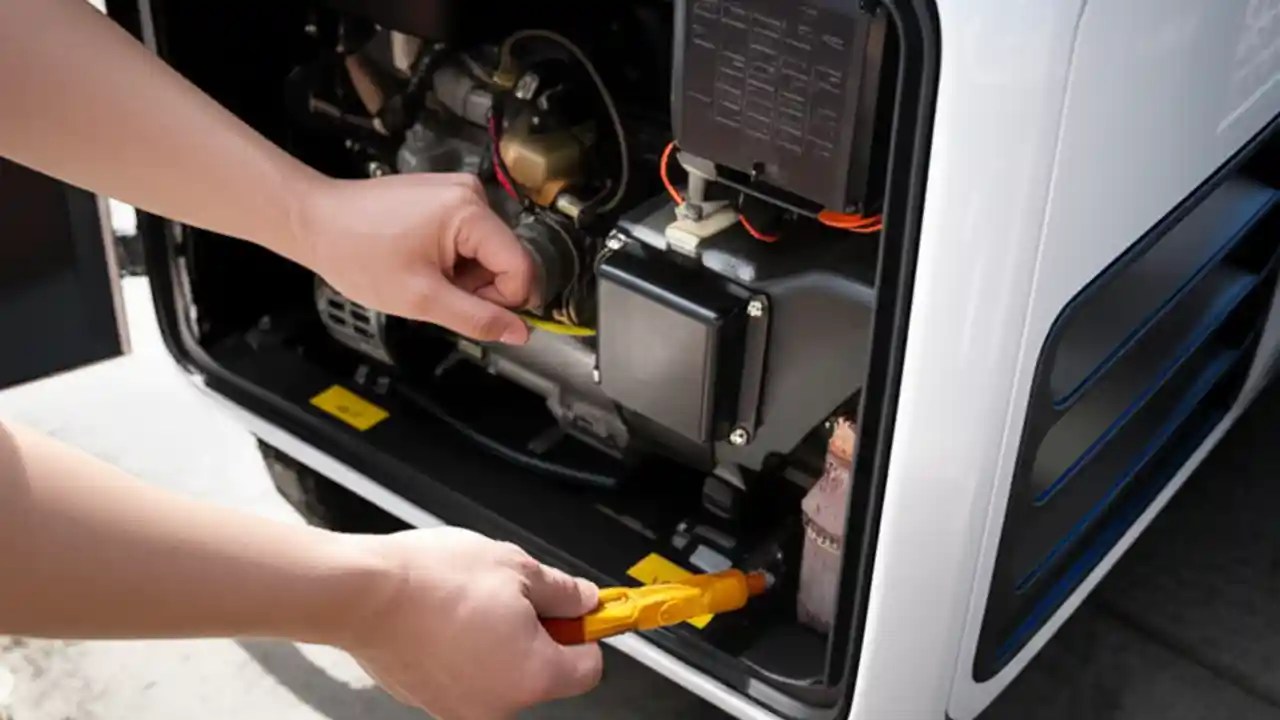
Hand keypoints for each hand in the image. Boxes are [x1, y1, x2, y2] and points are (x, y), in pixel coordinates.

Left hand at [296, 174, 533, 343]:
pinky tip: (422, 263)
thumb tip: (520, 332)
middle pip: (505, 259)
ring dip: (464, 277)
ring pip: (487, 253)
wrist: (314, 222)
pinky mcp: (445, 196)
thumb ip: (476, 318)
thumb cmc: (358, 254)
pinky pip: (470, 240)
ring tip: (424, 278)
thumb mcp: (421, 298)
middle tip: (436, 295)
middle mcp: (471, 193)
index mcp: (469, 211)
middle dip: (479, 288)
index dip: (505, 302)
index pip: (520, 267)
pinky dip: (453, 262)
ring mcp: (458, 191)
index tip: (471, 315)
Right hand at [338, 528, 603, 719]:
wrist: (362, 593)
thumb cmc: (434, 581)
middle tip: (516, 593)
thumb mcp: (517, 567)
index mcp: (533, 675)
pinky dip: (464, 650)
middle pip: (544, 671)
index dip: (587, 632)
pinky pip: (465, 675)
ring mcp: (461, 707)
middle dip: (538, 633)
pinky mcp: (429, 700)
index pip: (589, 668)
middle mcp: (500, 705)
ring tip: (472, 601)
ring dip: (499, 641)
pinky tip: (446, 617)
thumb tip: (585, 600)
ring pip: (502, 672)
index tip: (578, 610)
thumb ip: (562, 591)